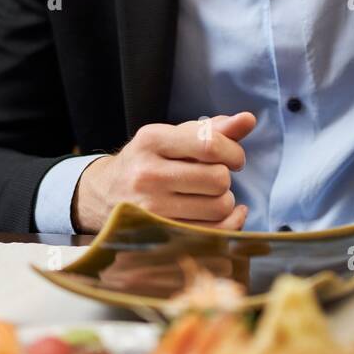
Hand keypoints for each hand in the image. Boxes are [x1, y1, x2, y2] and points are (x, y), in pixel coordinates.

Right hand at [71, 112, 254, 232]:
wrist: (104, 194)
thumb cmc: (149, 160)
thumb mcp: (173, 137)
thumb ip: (213, 129)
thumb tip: (249, 119)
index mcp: (152, 140)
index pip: (210, 145)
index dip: (234, 152)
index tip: (234, 158)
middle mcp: (147, 174)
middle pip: (218, 178)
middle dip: (225, 177)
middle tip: (217, 177)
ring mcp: (151, 208)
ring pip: (219, 207)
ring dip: (225, 200)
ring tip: (210, 195)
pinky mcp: (160, 234)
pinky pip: (214, 233)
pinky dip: (229, 223)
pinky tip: (227, 214)